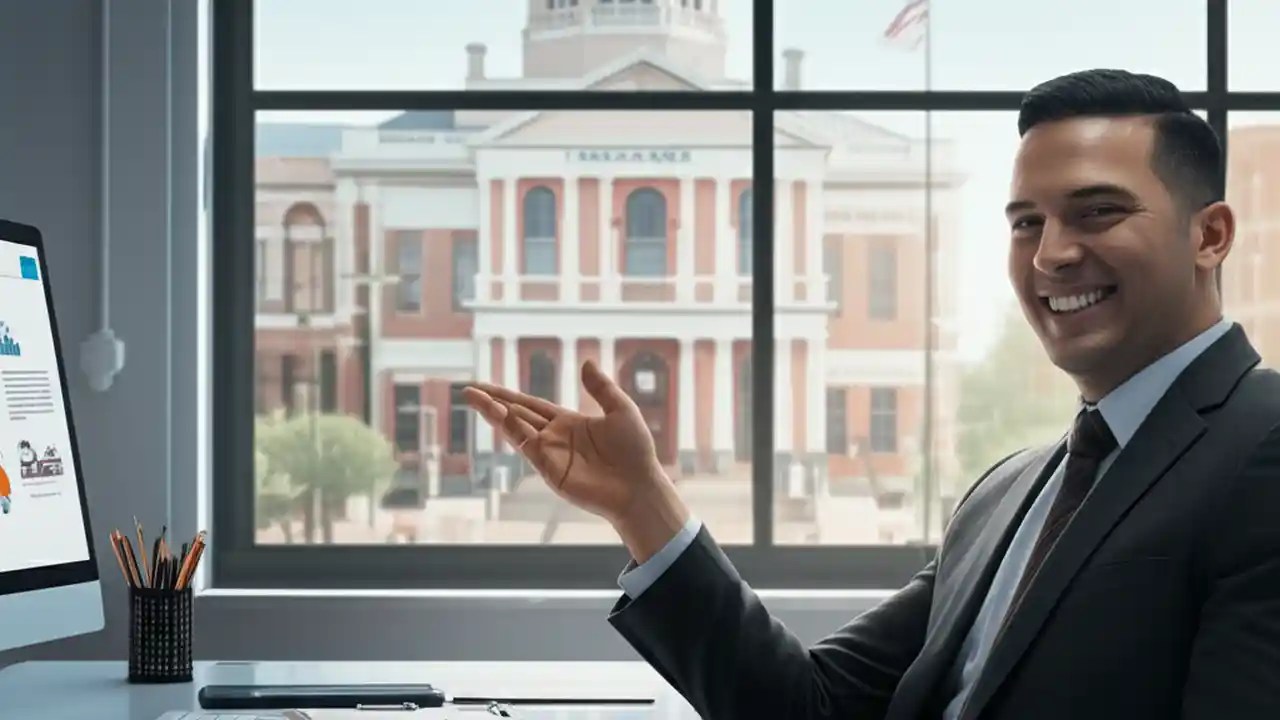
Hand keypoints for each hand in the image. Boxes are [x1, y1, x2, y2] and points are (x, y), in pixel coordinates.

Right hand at [464, 359, 689, 561]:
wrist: (639, 486)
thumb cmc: (636, 450)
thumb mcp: (621, 409)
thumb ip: (601, 388)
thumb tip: (587, 361)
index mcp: (568, 422)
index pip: (530, 405)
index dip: (508, 395)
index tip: (485, 386)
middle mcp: (554, 437)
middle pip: (516, 414)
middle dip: (492, 401)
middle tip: (467, 389)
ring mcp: (550, 453)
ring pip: (515, 428)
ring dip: (494, 413)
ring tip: (473, 398)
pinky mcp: (550, 469)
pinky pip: (527, 444)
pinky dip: (512, 429)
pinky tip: (499, 414)